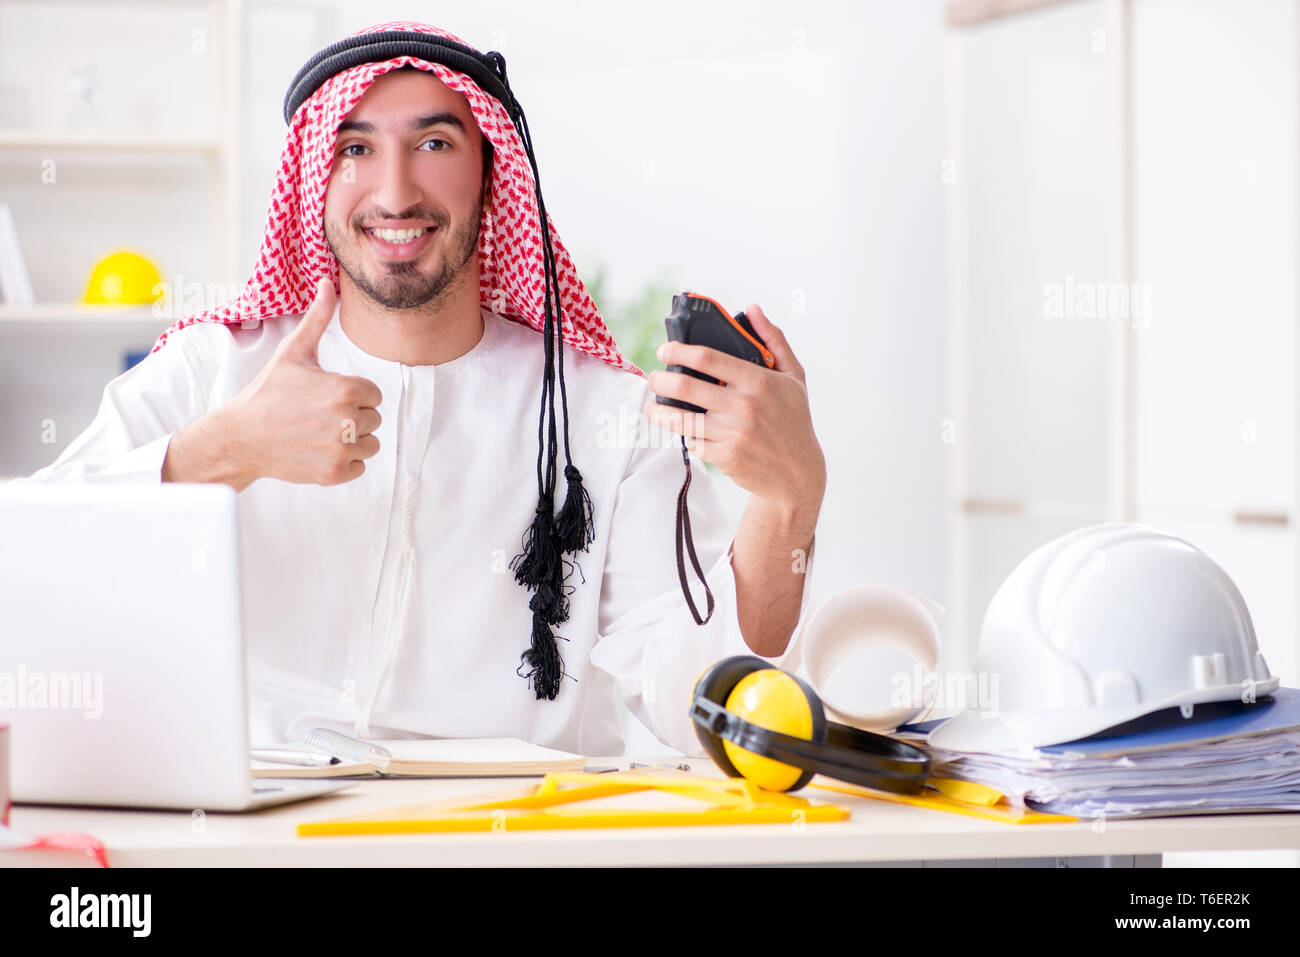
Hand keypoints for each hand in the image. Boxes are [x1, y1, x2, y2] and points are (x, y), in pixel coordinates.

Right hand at [226, 278, 383, 485]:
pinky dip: (344, 462)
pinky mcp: (335, 472)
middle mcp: (349, 419)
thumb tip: (327, 282)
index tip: (326, 397)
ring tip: (320, 432)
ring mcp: (342, 448)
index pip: (374, 394)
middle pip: (374, 419)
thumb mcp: (294, 352)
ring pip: (371, 444)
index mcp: (347, 388)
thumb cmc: (268, 393)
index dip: (353, 395)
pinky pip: (360, 467)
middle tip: (318, 416)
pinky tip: (318, 450)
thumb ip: (318, 318)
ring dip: (352, 441)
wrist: (241, 436)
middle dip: (353, 417)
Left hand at [643, 303, 825, 513]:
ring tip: (652, 407)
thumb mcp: (794, 376)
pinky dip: (685, 436)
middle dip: (660, 379)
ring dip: (659, 412)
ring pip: (681, 418)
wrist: (798, 472)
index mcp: (758, 380)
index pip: (707, 357)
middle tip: (654, 377)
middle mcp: (743, 405)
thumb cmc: (795, 420)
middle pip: (685, 385)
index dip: (678, 351)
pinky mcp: (724, 457)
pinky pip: (693, 442)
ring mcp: (732, 433)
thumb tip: (753, 308)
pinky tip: (683, 431)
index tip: (665, 350)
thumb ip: (774, 340)